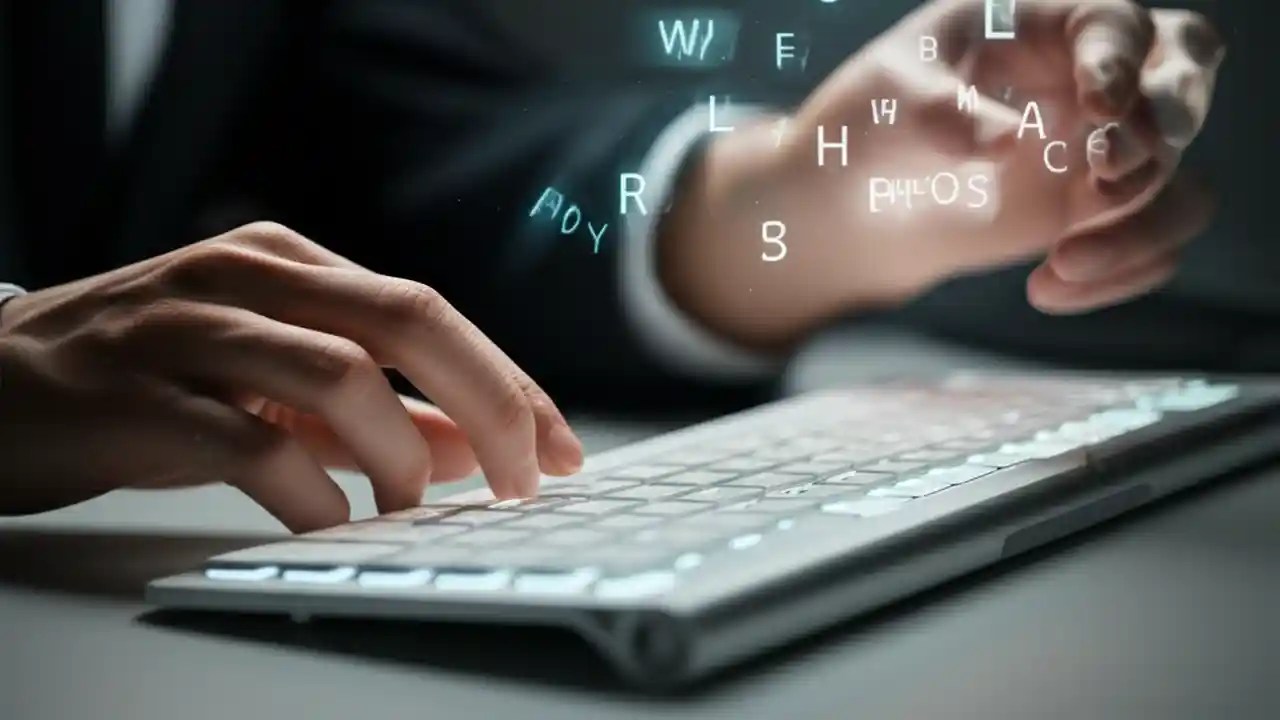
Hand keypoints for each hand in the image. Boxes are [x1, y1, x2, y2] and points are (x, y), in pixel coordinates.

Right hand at [0, 223, 582, 529]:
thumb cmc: (142, 380)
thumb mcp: (269, 386)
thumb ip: (371, 412)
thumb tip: (474, 447)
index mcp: (289, 262)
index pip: (429, 311)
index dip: (508, 381)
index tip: (560, 447)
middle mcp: (247, 276)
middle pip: (407, 319)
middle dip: (492, 400)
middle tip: (531, 477)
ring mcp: (187, 327)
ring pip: (337, 369)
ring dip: (400, 449)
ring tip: (418, 503)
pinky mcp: (135, 393)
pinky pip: (249, 441)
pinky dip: (310, 490)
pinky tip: (331, 523)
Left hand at [660, 0, 1223, 345]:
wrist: (850, 207)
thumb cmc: (867, 126)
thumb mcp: (886, 99)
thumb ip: (941, 111)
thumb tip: (1004, 140)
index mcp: (1038, 28)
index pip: (1114, 23)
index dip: (1119, 59)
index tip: (1095, 105)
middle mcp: (1085, 82)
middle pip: (1185, 74)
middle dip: (1172, 117)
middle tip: (1110, 167)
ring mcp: (1098, 150)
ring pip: (1178, 175)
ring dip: (1143, 222)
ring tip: (1067, 259)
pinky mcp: (1092, 215)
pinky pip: (1153, 242)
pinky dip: (1123, 271)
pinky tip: (1049, 288)